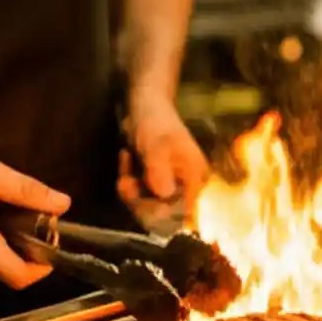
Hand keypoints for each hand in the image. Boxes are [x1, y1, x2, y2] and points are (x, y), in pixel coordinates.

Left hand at [119, 94, 208, 212]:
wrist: (145, 106)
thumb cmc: (156, 123)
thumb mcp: (157, 146)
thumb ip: (160, 170)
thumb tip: (164, 196)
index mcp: (196, 179)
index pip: (184, 212)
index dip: (162, 214)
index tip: (141, 203)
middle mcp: (186, 186)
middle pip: (164, 213)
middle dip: (139, 200)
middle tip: (125, 182)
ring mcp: (170, 185)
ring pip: (148, 205)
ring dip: (130, 189)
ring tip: (126, 163)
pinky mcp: (155, 182)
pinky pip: (139, 195)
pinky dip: (128, 182)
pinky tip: (126, 161)